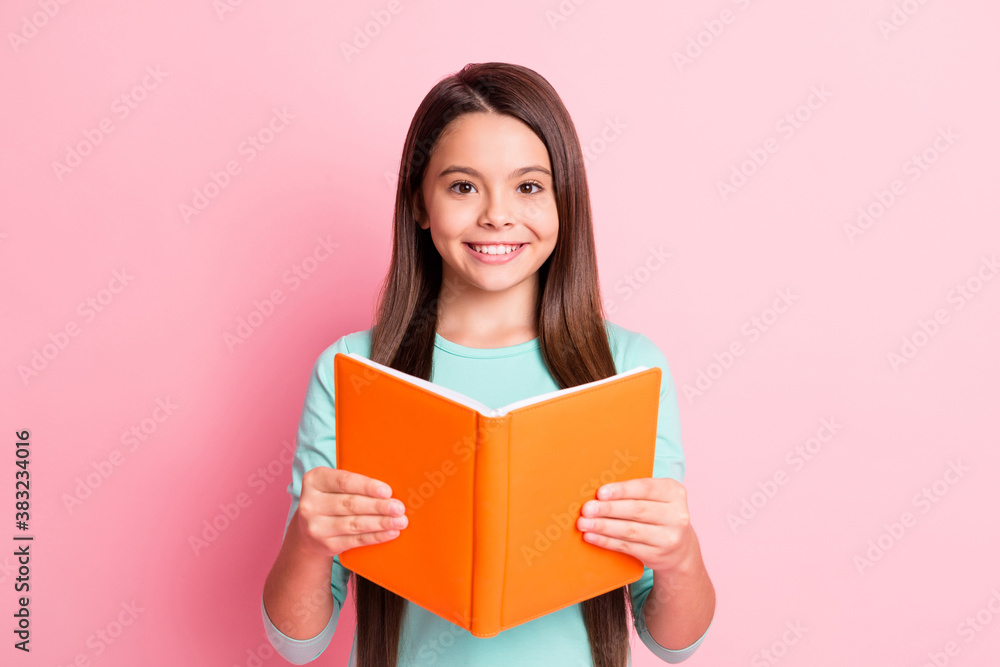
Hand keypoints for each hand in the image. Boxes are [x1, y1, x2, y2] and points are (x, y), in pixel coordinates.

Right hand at [294, 467, 407, 557]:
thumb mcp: (334, 485)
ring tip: (400, 521)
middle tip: (399, 508)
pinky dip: (376, 536)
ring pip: (354, 524)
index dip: (367, 486)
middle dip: (378, 506)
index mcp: (314, 480)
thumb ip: (355, 482)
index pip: (344, 482)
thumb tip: (390, 489)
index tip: (387, 491)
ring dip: (381, 523)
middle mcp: (310, 504)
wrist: (310, 530)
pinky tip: (390, 533)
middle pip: (350, 504)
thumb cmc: (332, 499)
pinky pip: (355, 540)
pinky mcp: (326, 545)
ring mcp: (316, 526)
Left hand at [576, 477, 694, 572]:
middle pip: (636, 510)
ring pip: (630, 530)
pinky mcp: (657, 555)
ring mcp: (668, 538)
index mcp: (675, 492)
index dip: (622, 490)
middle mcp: (676, 515)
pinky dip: (606, 541)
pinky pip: (627, 547)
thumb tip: (598, 492)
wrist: (679, 548)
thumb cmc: (658, 513)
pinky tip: (591, 537)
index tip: (600, 492)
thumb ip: (634, 491)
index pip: (646, 488)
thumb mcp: (656, 497)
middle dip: (608, 509)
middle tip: (586, 509)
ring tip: (584, 523)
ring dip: (603, 526)